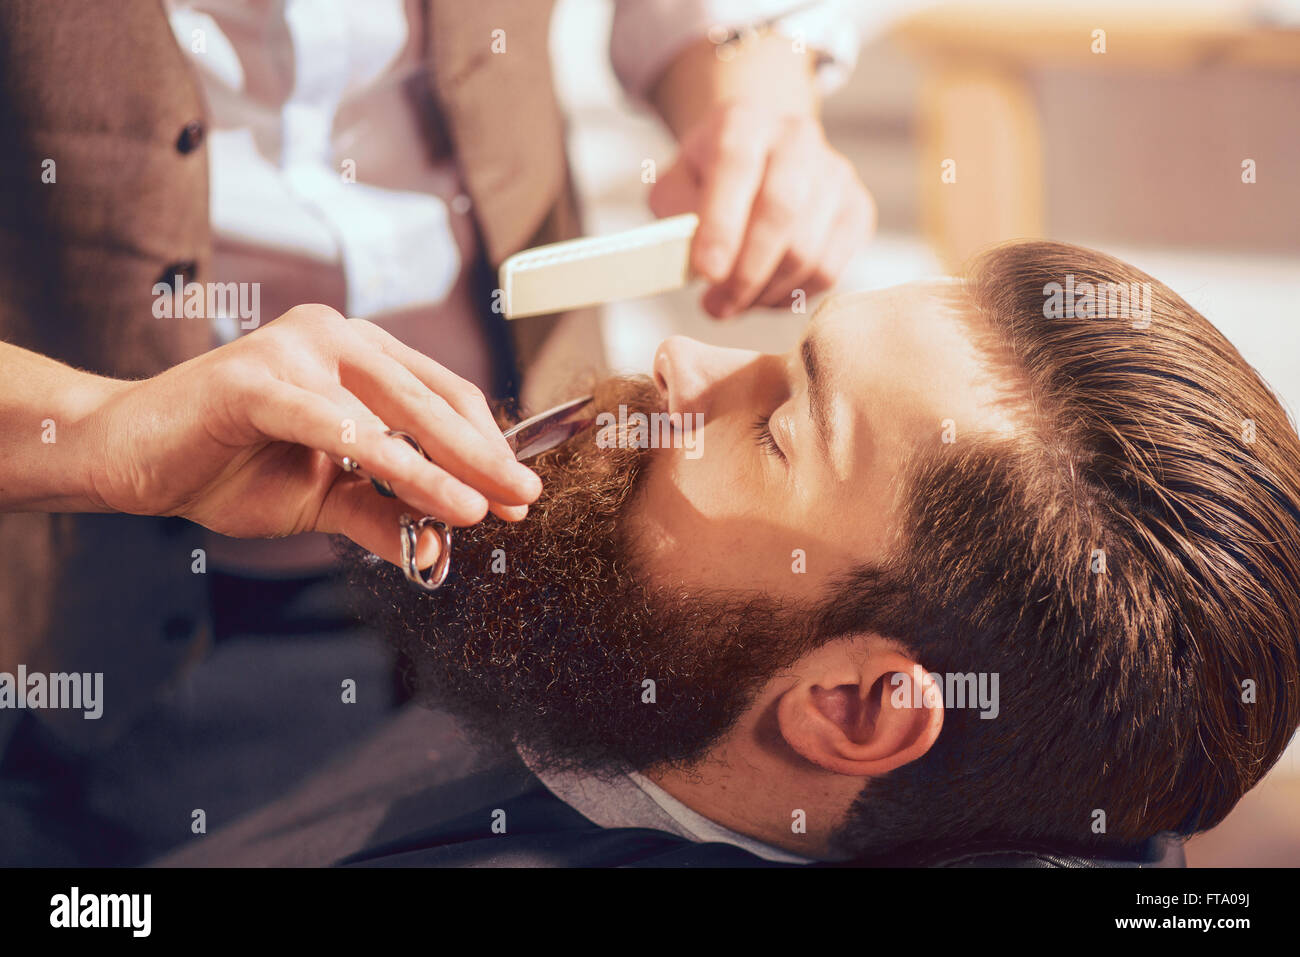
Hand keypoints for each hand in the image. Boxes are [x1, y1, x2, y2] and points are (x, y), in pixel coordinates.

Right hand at [82, 304, 540, 565]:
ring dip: (450, 465)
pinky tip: (438, 500)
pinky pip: (344, 427)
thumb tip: (437, 551)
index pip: (442, 394)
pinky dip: (395, 466)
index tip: (518, 492)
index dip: (486, 444)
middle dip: (485, 455)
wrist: (130, 459)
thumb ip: (381, 515)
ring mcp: (297, 348)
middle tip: (525, 499)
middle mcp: (335, 335)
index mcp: (355, 352)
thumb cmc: (226, 467)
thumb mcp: (323, 499)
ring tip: (489, 509)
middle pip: (434, 398)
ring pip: (397, 411)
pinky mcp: (260, 379)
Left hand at [650, 102, 875, 317]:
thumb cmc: (710, 177)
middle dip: (746, 273)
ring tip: (736, 301)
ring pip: (808, 251)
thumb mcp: (675, 183)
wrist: (763, 150)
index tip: (706, 274)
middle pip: (781, 212)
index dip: (722, 225)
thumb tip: (698, 263)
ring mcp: (834, 172)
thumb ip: (676, 217)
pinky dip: (794, 294)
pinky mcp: (857, 207)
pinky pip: (830, 269)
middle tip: (717, 306)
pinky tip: (767, 293)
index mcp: (743, 122)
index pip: (735, 168)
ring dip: (766, 292)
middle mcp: (795, 138)